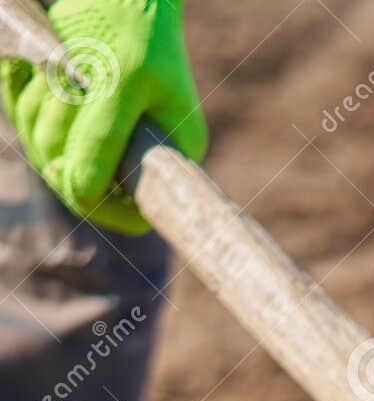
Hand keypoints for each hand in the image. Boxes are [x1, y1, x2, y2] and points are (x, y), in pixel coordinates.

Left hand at [1, 0, 207, 234]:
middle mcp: (132, 153)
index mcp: (166, 155)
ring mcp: (98, 135)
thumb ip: (102, 142)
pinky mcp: (67, 113)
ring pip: (46, 152)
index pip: (129, 214)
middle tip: (60, 89)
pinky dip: (22, 97)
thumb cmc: (132, 27)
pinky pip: (28, 124)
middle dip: (56, 140)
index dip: (95, 202)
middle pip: (76, 183)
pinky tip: (33, 70)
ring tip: (53, 69)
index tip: (68, 173)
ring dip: (36, 111)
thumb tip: (79, 195)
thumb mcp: (122, 82)